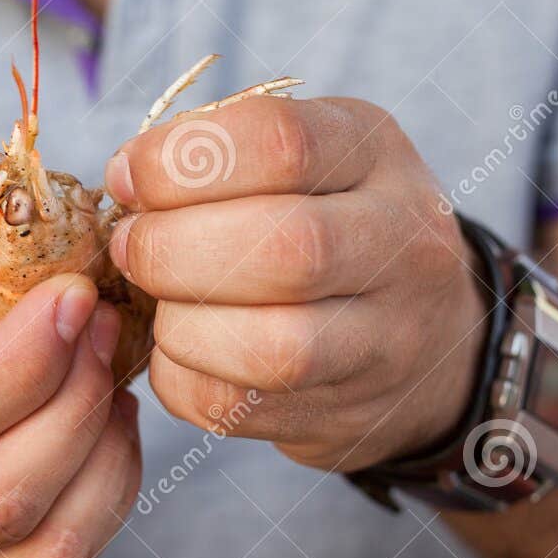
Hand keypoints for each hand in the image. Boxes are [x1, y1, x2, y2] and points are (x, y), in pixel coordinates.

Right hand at [0, 219, 140, 557]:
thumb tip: (3, 245)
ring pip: (42, 548)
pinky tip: (98, 427)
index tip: (72, 292)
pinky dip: (101, 497)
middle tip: (100, 323)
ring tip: (105, 373)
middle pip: (0, 495)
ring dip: (102, 456)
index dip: (28, 357)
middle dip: (76, 402)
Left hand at [103, 96, 486, 471]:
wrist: (430, 339)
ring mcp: (384, 341)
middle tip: (130, 248)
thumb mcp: (310, 159)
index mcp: (378, 155)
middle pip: (283, 248)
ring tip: (159, 301)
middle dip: (170, 248)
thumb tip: (127, 178)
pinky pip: (237, 407)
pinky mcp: (345, 415)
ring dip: (180, 324)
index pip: (280, 142)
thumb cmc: (333, 224)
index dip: (178, 161)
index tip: (127, 177)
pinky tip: (180, 350)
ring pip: (272, 348)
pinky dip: (182, 377)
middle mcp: (400, 245)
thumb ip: (223, 155)